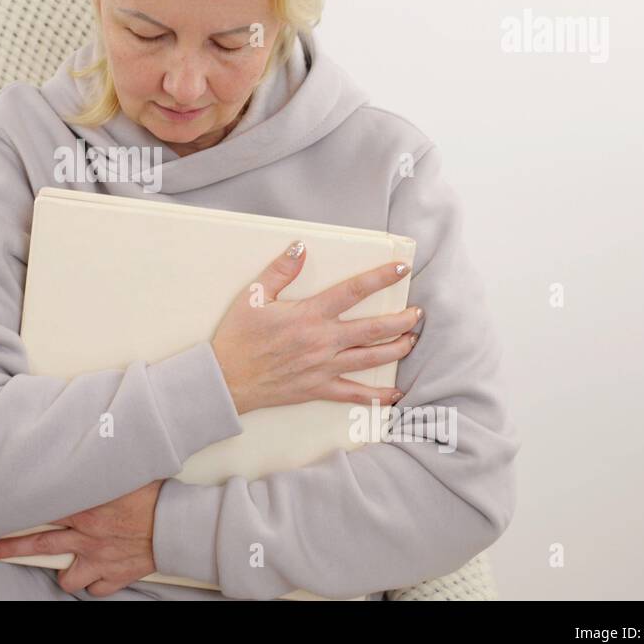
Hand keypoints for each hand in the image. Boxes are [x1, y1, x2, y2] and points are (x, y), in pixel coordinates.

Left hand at [0, 479, 163, 596]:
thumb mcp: (121, 471)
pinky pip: (97, 588)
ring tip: (59, 566)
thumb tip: (82, 436)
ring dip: (62, 573)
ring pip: (67, 576)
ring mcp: (100, 559)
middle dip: (13, 549)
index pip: (40, 510)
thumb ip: (97, 463)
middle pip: (40, 546)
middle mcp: (87, 537)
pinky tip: (93, 576)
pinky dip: (94, 584)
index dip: (17, 511)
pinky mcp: (117, 574)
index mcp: (84, 509)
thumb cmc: (153, 493)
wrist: (177, 523)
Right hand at [212, 242, 421, 414]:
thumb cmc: (237, 337)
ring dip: (396, 349)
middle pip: (373, 329)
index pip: (353, 291)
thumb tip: (300, 248)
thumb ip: (280, 271)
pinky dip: (377, 396)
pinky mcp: (319, 388)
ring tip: (412, 340)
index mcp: (309, 315)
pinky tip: (396, 394)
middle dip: (401, 320)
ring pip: (371, 359)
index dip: (380, 278)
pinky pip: (354, 394)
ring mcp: (323, 367)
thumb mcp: (253, 297)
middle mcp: (322, 341)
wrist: (225, 379)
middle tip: (418, 313)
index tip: (401, 269)